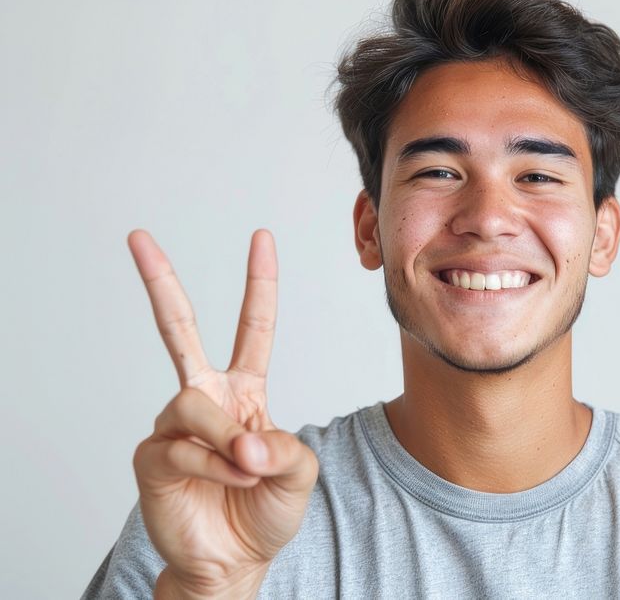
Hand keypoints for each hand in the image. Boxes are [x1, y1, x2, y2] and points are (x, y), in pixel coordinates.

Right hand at [127, 229, 317, 598]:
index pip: (252, 327)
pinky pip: (180, 447)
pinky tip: (224, 481)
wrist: (234, 563)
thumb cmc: (266, 511)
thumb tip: (246, 440)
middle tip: (138, 238)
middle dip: (159, 282)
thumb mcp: (298, 473)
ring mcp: (175, 425)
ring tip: (245, 469)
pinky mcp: (152, 456)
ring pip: (193, 403)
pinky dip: (211, 466)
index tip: (261, 237)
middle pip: (179, 329)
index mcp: (244, 389)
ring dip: (226, 438)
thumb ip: (284, 448)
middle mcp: (205, 397)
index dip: (259, 283)